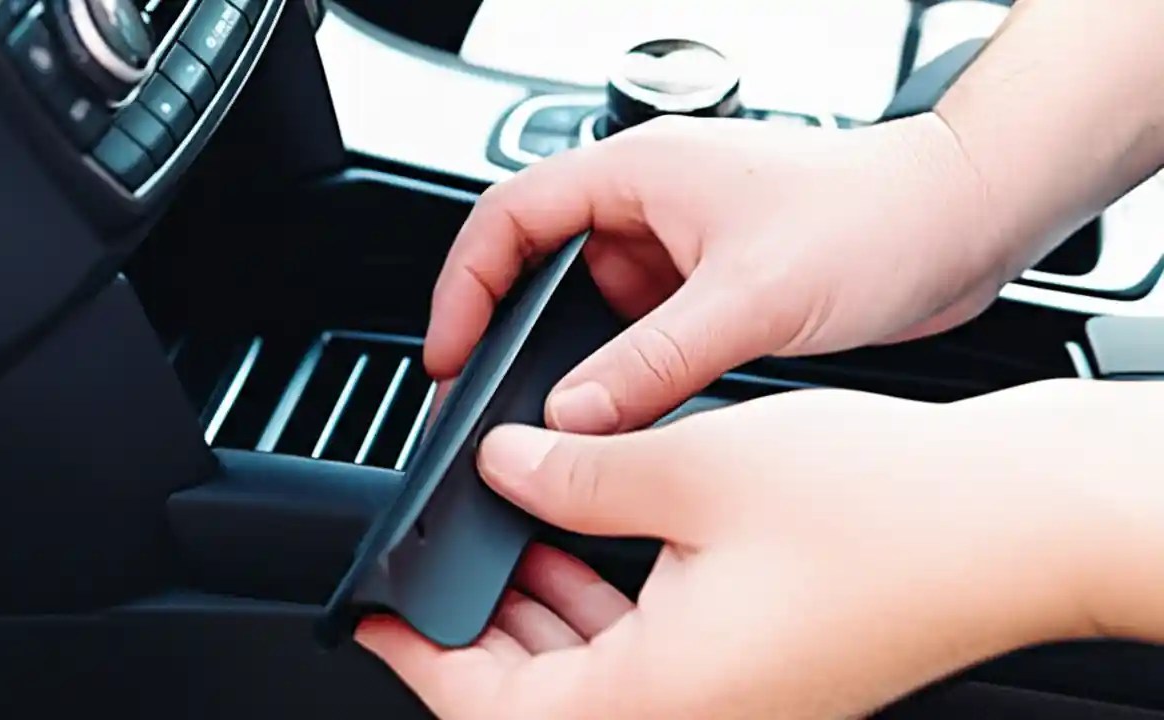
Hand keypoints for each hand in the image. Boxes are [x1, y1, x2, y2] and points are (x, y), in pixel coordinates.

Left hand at [358, 381, 1163, 718]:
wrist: (1015, 522)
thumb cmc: (885, 511)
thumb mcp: (693, 470)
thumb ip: (577, 475)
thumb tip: (508, 466)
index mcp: (660, 699)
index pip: (491, 708)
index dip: (417, 657)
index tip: (374, 614)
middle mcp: (696, 718)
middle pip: (538, 697)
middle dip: (477, 624)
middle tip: (444, 557)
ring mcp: (734, 702)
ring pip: (593, 674)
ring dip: (540, 607)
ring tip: (510, 526)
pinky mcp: (764, 671)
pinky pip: (649, 653)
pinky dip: (602, 603)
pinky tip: (590, 532)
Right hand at [425, 113, 1020, 433]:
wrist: (963, 223)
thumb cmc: (877, 216)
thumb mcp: (749, 298)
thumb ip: (651, 362)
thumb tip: (571, 415)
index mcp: (639, 171)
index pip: (509, 218)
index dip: (464, 287)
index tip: (449, 354)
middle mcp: (651, 202)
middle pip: (538, 264)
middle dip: (507, 332)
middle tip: (487, 398)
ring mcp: (680, 244)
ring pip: (589, 306)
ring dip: (571, 358)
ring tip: (559, 415)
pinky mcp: (712, 282)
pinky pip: (639, 330)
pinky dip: (622, 370)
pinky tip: (627, 409)